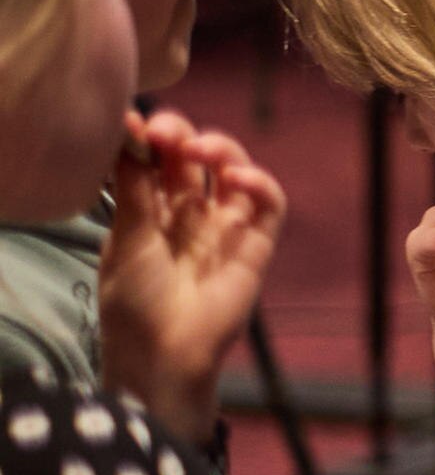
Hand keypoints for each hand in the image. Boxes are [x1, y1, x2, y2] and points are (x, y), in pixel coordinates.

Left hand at [99, 114, 286, 445]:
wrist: (164, 351)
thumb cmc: (134, 301)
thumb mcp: (125, 237)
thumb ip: (133, 186)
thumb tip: (126, 130)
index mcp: (151, 210)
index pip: (157, 158)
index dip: (151, 136)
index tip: (136, 122)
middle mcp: (189, 212)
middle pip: (194, 157)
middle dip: (182, 135)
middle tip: (168, 133)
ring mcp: (225, 225)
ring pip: (234, 170)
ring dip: (221, 150)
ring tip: (202, 150)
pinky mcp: (258, 242)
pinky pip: (269, 202)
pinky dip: (260, 182)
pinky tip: (238, 178)